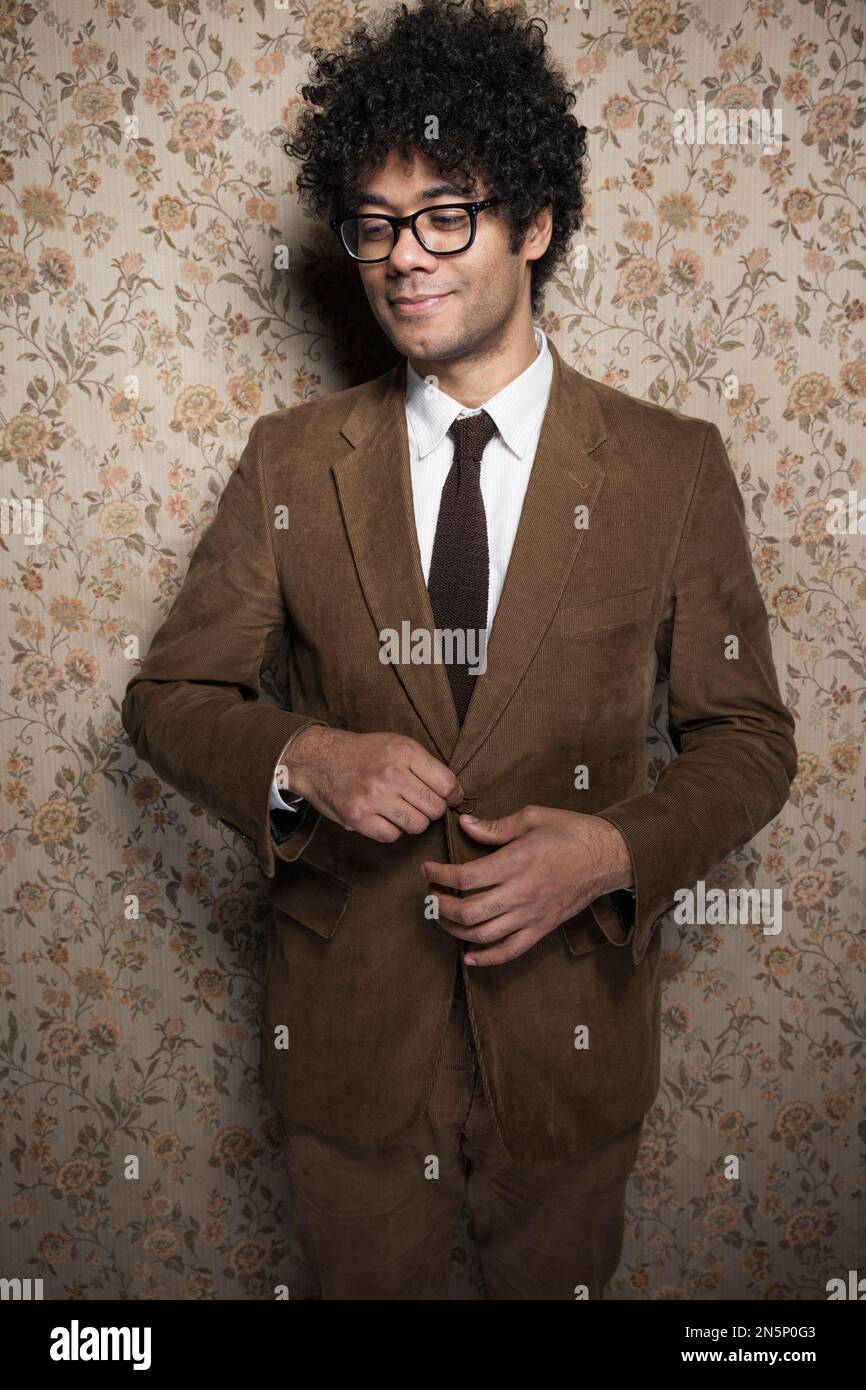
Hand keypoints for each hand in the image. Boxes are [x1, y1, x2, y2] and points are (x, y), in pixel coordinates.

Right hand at [280, 726, 462, 841]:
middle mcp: (390, 774)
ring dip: (413, 821)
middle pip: (435, 808)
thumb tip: (455, 794)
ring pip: (417, 826)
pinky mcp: (358, 817)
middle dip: (432, 810)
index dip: (453, 796)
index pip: (447, 784)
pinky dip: (392, 830)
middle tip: (420, 804)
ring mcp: (373, 797)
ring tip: (401, 810)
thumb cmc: (363, 753)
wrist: (319, 758)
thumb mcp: (396, 744)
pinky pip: (392, 836)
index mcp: (404, 752)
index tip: (449, 799)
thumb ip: (425, 765)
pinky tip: (384, 817)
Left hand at [422, 805, 632, 966]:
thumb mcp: (532, 817)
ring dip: (455, 931)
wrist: (609, 856)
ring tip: (442, 918)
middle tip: (430, 895)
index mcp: (517, 862)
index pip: (466, 878)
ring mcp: (532, 915)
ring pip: (483, 935)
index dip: (439, 875)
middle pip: (468, 912)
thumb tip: (465, 825)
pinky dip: (486, 958)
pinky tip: (469, 956)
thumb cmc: (571, 832)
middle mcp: (521, 893)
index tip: (428, 869)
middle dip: (440, 906)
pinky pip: (510, 951)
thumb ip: (495, 827)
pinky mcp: (542, 928)